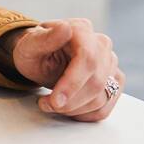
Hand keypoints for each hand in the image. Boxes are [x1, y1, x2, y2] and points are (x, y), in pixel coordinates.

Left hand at [7, 18, 124, 120]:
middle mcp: (101, 43)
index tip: (55, 101)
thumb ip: (45, 39)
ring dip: (75, 109)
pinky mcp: (113, 79)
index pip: (87, 58)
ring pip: (102, 96)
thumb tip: (65, 28)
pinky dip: (86, 114)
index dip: (72, 83)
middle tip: (47, 105)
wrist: (41, 57)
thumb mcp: (29, 45)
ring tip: (53, 105)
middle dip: (70, 101)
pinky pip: (107, 105)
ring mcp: (110, 62)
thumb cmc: (34, 51)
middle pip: (97, 81)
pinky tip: (69, 109)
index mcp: (81, 29)